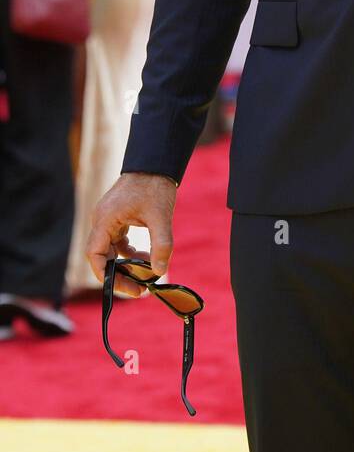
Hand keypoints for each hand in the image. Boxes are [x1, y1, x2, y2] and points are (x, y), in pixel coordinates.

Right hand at [86, 173, 176, 296]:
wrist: (156, 162)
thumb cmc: (155, 186)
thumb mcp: (161, 217)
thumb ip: (161, 244)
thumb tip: (159, 271)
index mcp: (105, 219)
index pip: (95, 255)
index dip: (107, 275)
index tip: (127, 286)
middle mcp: (102, 220)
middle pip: (101, 256)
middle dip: (119, 275)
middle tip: (139, 289)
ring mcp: (108, 219)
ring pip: (110, 250)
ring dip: (125, 265)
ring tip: (146, 275)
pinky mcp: (117, 218)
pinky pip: (117, 242)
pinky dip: (128, 253)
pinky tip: (145, 258)